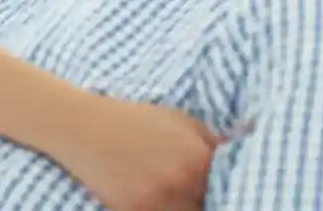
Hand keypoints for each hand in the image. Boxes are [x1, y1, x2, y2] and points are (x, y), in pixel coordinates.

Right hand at [54, 97, 217, 210]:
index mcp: (199, 156)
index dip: (224, 190)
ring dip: (181, 207)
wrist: (82, 126)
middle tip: (189, 191)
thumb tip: (240, 151)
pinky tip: (148, 198)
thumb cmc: (131, 120)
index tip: (218, 190)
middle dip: (201, 199)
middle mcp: (184, 180)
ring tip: (164, 191)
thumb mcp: (177, 119)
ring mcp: (159, 199)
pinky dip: (156, 210)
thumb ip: (211, 140)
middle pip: (207, 205)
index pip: (228, 188)